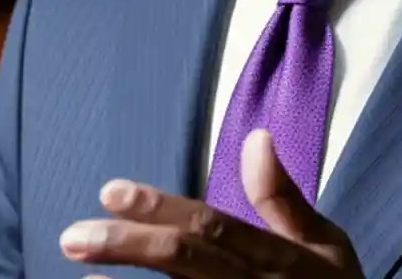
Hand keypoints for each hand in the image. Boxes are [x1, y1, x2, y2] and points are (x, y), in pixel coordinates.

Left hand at [60, 129, 363, 277]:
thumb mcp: (328, 246)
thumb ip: (285, 198)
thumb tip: (256, 137)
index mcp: (279, 257)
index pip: (211, 227)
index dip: (159, 208)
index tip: (110, 190)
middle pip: (185, 262)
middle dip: (126, 247)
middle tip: (72, 235)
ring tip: (80, 273)